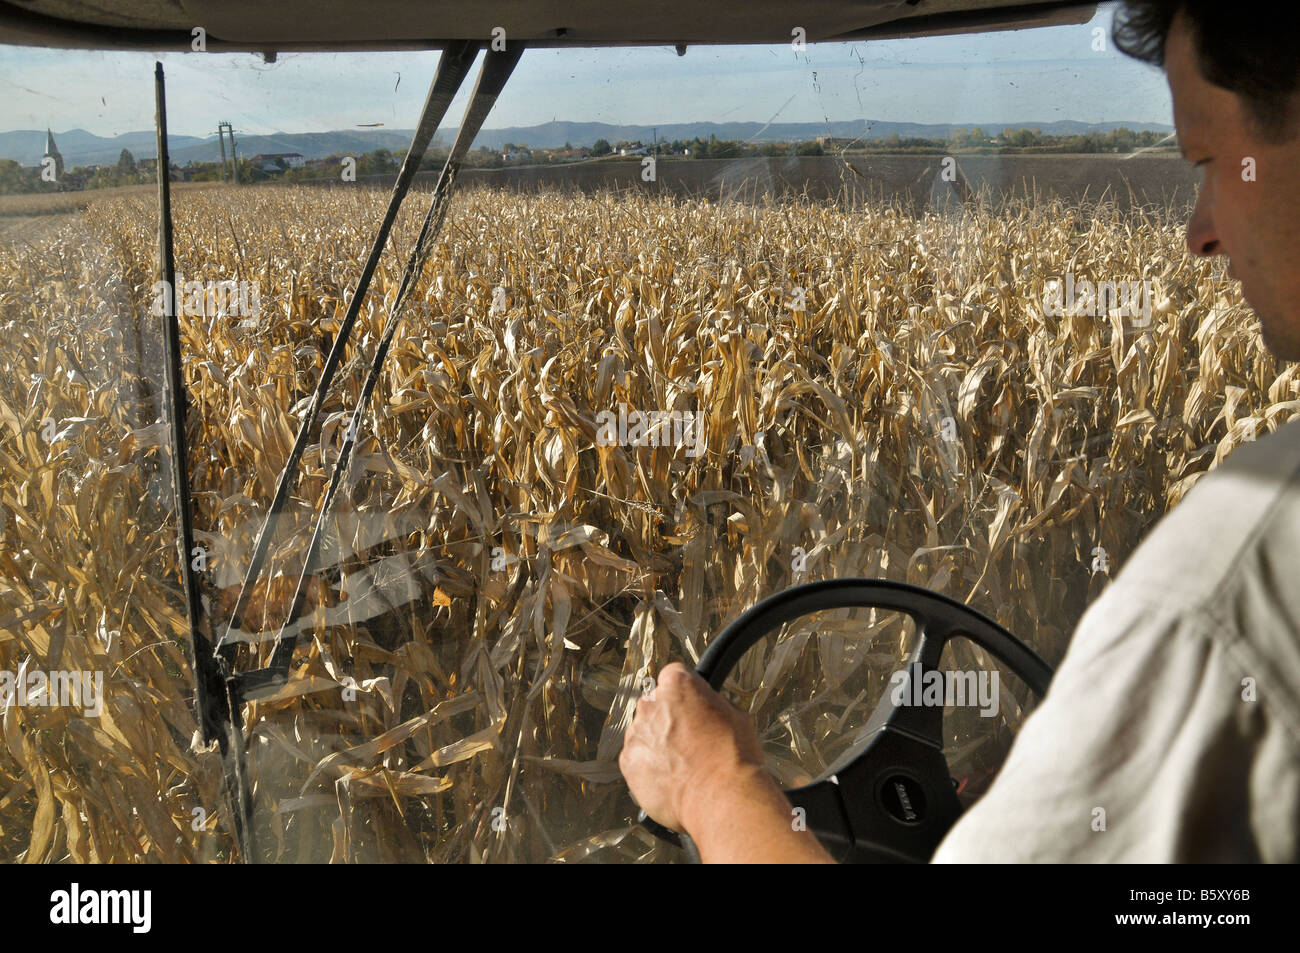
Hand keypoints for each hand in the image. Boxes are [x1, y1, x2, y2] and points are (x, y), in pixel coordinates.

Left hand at [618, 661, 765, 832]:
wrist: (720, 797)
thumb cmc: (733, 758)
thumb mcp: (736, 716)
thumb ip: (711, 705)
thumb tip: (707, 709)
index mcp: (678, 685)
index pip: (674, 674)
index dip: (686, 692)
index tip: (691, 704)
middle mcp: (651, 704)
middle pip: (655, 704)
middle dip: (668, 717)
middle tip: (689, 739)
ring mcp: (636, 733)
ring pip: (643, 732)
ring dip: (656, 743)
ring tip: (681, 764)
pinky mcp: (628, 761)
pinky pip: (635, 758)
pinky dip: (647, 767)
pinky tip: (670, 777)